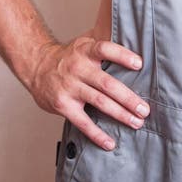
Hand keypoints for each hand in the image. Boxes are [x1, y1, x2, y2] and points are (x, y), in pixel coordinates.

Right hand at [29, 33, 149, 149]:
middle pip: (107, 83)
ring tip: (136, 122)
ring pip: (99, 102)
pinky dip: (97, 134)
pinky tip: (110, 143)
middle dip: (128, 98)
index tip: (140, 64)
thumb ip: (103, 41)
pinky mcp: (63, 105)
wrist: (37, 66)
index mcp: (85, 50)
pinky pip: (83, 122)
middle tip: (144, 109)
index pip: (105, 49)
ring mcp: (70, 87)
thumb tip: (133, 38)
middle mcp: (78, 68)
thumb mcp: (83, 42)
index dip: (122, 56)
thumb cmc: (68, 56)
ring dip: (120, 114)